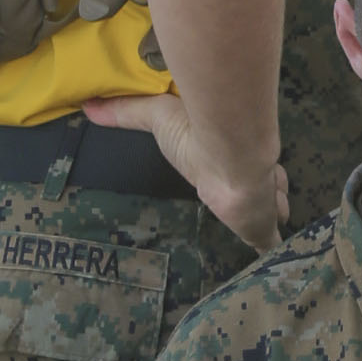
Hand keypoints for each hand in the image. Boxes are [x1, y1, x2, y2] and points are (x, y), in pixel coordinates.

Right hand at [84, 90, 286, 253]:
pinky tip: (273, 255)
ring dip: (274, 206)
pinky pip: (270, 242)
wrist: (230, 153)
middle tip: (264, 190)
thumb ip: (125, 112)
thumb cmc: (195, 136)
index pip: (244, 162)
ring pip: (275, 207)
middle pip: (266, 185)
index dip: (249, 166)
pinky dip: (271, 247)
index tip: (251, 169)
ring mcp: (258, 204)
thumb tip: (87, 106)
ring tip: (271, 210)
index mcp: (226, 157)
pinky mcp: (261, 227)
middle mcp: (247, 177)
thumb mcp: (155, 116)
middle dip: (268, 187)